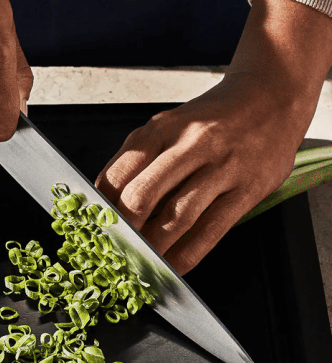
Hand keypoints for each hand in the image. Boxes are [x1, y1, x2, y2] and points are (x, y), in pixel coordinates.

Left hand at [95, 0, 331, 273]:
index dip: (100, 209)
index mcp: (160, 129)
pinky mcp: (247, 189)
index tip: (92, 229)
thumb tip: (105, 202)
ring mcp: (221, 167)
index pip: (116, 176)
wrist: (271, 96)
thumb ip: (137, 159)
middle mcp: (190, 145)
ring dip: (152, 248)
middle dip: (123, 231)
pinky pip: (211, 230)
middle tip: (112, 250)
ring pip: (176, 217)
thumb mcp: (167, 126)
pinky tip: (171, 267)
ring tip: (137, 264)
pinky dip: (186, 254)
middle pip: (142, 197)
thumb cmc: (211, 118)